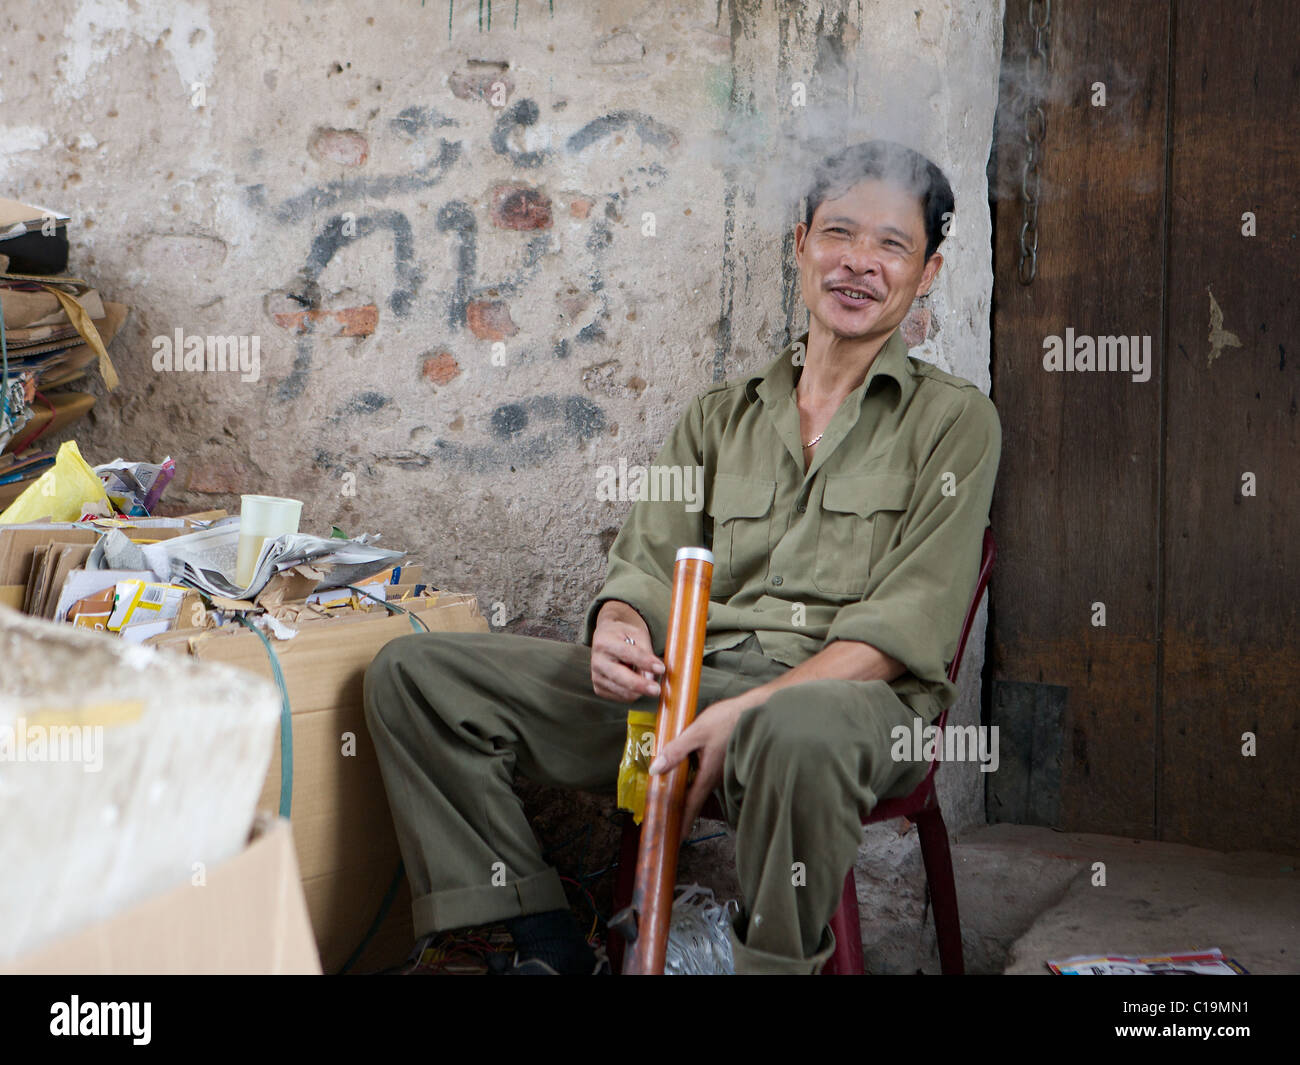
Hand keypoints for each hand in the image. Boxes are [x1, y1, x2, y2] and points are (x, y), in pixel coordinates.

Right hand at [590, 601, 664, 701]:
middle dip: (640, 685)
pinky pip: (622, 697)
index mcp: (604, 642)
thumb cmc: (623, 635)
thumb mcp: (637, 635)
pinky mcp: (599, 689)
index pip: (626, 653)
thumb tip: (651, 678)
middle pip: (620, 677)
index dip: (645, 662)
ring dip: (640, 690)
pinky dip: (633, 692)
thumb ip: (646, 654)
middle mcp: (597, 661)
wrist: (606, 638)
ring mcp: (596, 676)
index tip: (661, 668)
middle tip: (657, 690)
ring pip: (623, 691)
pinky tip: (635, 681)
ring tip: (647, 679)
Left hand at [649, 693, 754, 839]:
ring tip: (671, 804)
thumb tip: (656, 769)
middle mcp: (714, 777)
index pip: (691, 806)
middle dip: (681, 814)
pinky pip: (704, 777)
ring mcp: (719, 771)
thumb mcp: (697, 732)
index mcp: (707, 775)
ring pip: (699, 788)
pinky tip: (684, 776)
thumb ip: (676, 751)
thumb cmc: (727, 720)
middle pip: (694, 800)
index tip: (675, 840)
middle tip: (668, 825)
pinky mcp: (721, 762)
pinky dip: (692, 783)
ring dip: (686, 798)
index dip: (681, 823)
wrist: (755, 711)